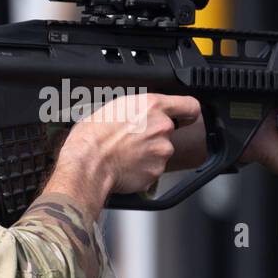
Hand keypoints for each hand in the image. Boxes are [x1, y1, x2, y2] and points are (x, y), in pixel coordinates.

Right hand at [48, 93, 201, 207]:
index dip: (188, 112)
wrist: (88, 165)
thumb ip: (135, 109)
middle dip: (154, 135)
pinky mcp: (157, 171)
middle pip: (169, 130)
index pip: (189, 105)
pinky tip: (126, 165)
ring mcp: (161, 151)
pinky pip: (153, 168)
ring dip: (148, 153)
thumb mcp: (112, 108)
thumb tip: (137, 113)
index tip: (186, 116)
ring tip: (125, 154)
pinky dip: (143, 168)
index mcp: (152, 106)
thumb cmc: (92, 137)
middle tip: (132, 139)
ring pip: (161, 151)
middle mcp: (162, 127)